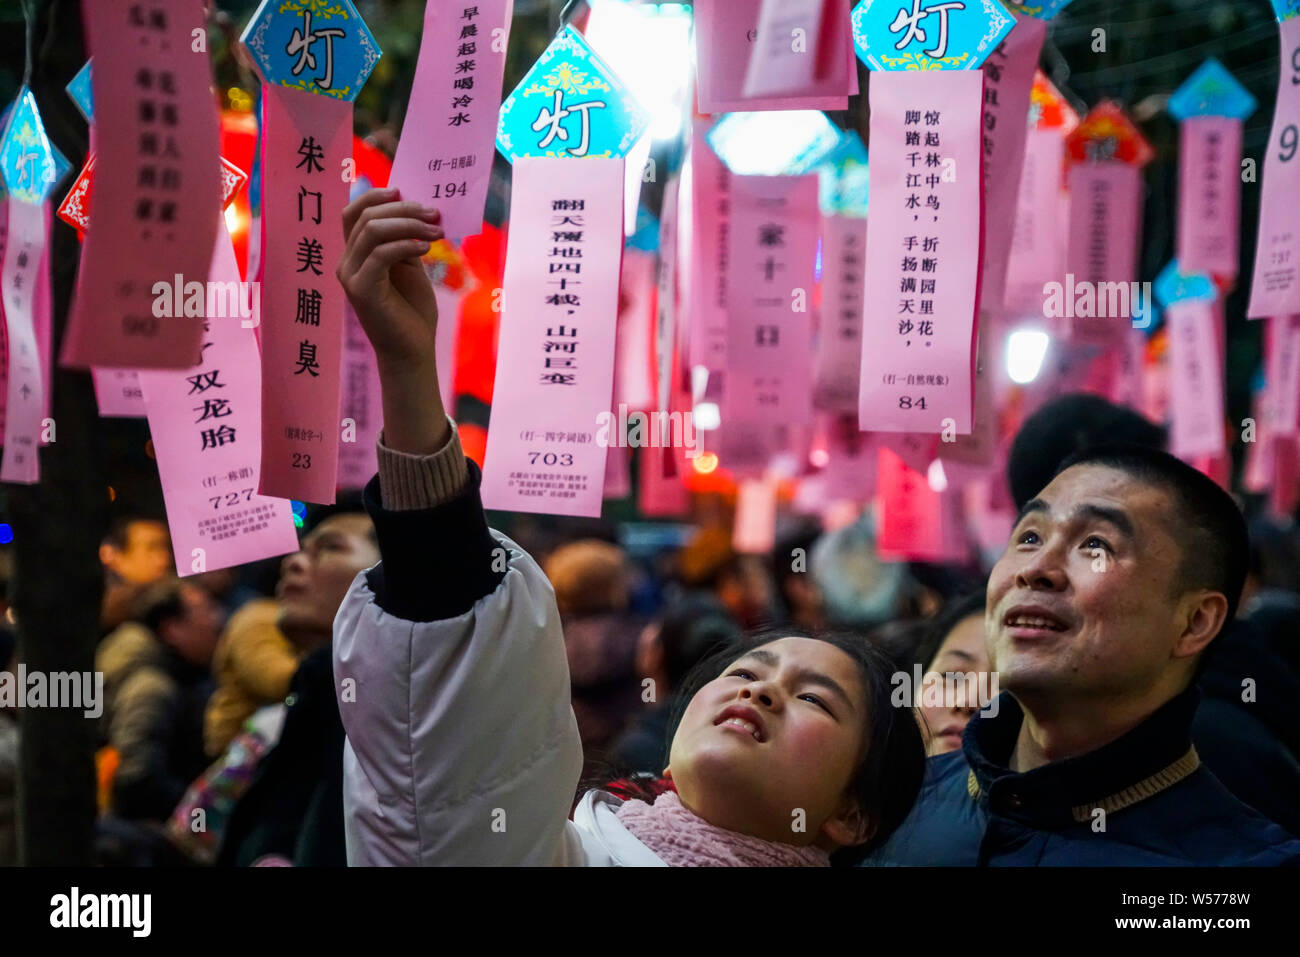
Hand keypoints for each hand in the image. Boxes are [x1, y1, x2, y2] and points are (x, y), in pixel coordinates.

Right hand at [337, 187, 449, 454]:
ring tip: (436, 230)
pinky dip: (406, 244)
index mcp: (355, 255)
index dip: (375, 196)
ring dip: (408, 224)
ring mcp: (350, 276)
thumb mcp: (409, 267)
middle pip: (366, 217)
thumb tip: (416, 207)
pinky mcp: (361, 290)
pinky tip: (427, 248)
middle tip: (434, 214)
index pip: (353, 213)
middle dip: (403, 209)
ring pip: (373, 231)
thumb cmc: (412, 311)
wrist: (412, 351)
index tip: (404, 191)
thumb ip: (405, 239)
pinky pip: (381, 253)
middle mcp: (346, 263)